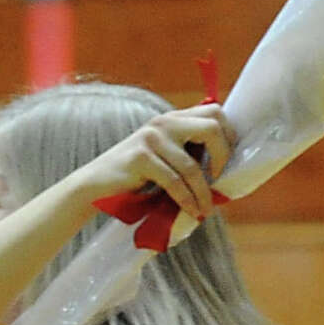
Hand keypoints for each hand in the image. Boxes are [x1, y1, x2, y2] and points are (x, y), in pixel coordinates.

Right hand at [80, 104, 234, 220]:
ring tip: (204, 210)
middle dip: (223, 158)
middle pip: (212, 128)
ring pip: (193, 166)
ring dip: (203, 193)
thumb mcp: (164, 157)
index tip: (225, 164)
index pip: (215, 113)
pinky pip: (175, 182)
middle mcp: (164, 122)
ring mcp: (151, 138)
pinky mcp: (141, 158)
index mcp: (173, 119)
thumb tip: (225, 172)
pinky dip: (187, 200)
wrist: (94, 185)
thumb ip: (187, 153)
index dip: (229, 137)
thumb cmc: (134, 177)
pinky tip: (190, 211)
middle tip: (219, 181)